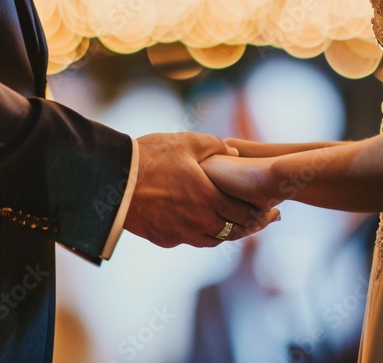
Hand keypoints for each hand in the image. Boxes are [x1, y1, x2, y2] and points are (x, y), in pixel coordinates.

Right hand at [124, 132, 280, 247]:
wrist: (111, 180)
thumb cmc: (150, 156)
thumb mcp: (186, 142)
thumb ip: (216, 147)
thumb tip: (236, 154)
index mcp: (208, 199)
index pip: (245, 214)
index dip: (261, 213)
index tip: (271, 209)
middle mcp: (197, 222)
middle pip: (233, 232)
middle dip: (250, 225)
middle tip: (263, 220)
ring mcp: (180, 234)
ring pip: (213, 240)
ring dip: (227, 232)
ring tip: (236, 224)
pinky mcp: (163, 239)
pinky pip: (190, 240)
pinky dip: (202, 234)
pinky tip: (204, 224)